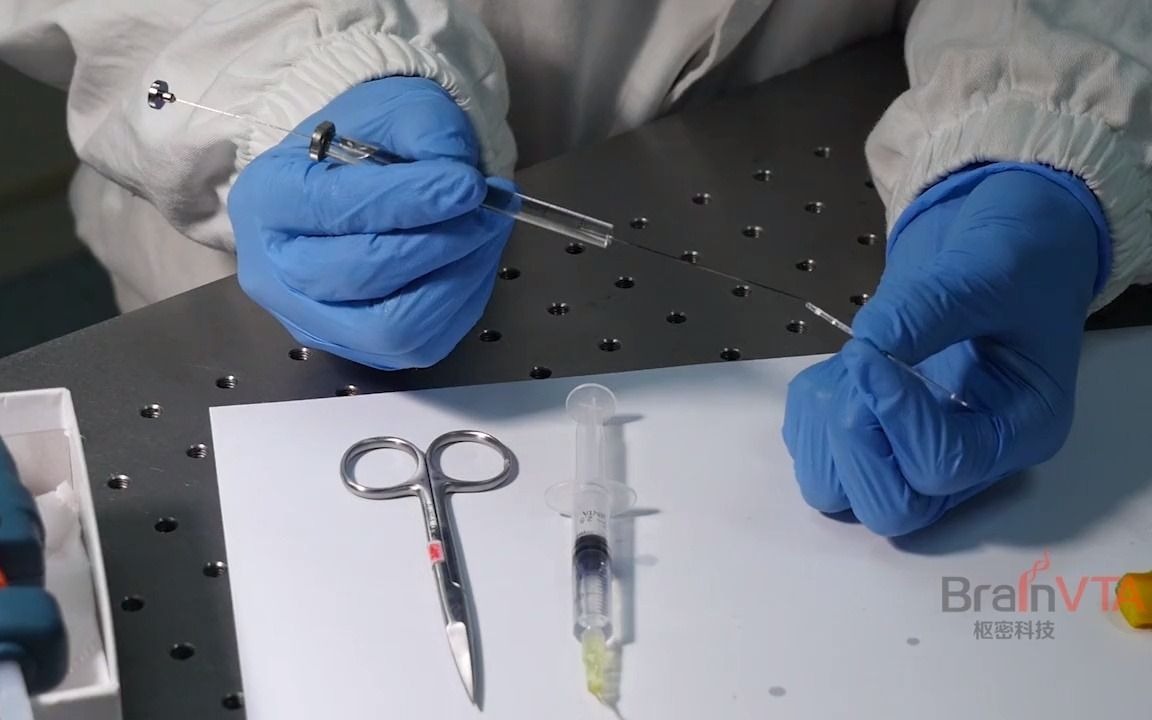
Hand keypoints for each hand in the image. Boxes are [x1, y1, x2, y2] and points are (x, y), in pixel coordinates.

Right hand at [228, 76, 514, 368]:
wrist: (363, 177)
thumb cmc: (374, 139)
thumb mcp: (398, 107)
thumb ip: (429, 133)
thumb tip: (463, 181)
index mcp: (267, 198)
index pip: (336, 209)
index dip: (409, 201)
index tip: (469, 185)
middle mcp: (274, 271)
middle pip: (361, 277)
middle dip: (436, 244)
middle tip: (485, 211)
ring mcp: (312, 321)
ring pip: (394, 327)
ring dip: (456, 280)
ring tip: (484, 234)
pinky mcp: (356, 349)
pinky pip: (420, 345)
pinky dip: (458, 303)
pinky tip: (470, 263)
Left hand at [782, 166, 1106, 535]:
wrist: (1009, 248)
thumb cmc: (1018, 258)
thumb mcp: (986, 271)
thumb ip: (928, 310)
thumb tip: (868, 341)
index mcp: (1020, 429)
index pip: (945, 466)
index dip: (895, 418)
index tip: (867, 354)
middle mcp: (973, 459)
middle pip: (893, 507)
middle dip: (855, 444)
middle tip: (854, 371)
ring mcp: (920, 453)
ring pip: (844, 494)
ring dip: (824, 433)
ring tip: (844, 368)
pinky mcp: (881, 437)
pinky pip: (821, 455)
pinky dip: (810, 416)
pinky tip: (836, 368)